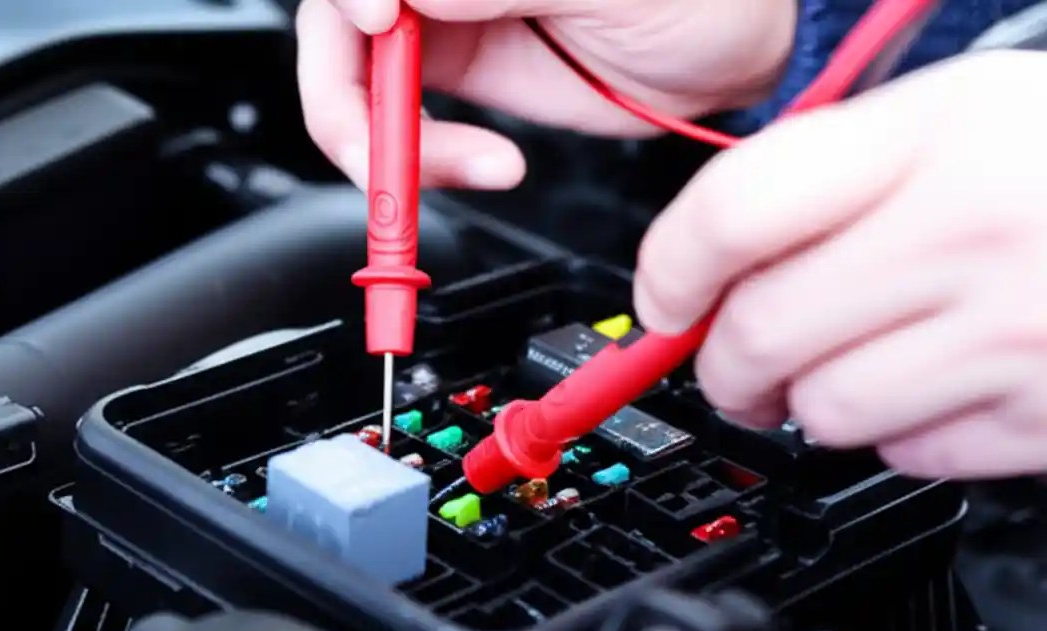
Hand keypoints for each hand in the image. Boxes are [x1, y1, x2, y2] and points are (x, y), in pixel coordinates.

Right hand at [296, 0, 795, 188]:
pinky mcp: (461, 70)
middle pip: (339, 29)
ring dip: (386, 144)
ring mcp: (443, 19)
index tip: (380, 25)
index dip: (352, 0)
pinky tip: (483, 167)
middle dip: (349, 100)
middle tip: (386, 152)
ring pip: (358, 81)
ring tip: (471, 169)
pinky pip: (401, 121)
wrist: (736, 54)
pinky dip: (420, 161)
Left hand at [633, 50, 1046, 478]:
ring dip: (806, 398)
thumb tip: (698, 261)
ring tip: (841, 361)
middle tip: (729, 354)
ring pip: (824, 410)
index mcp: (940, 136)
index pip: (739, 212)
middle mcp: (976, 234)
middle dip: (720, 358)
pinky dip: (894, 432)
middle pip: (760, 331)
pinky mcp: (1045, 418)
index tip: (663, 296)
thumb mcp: (955, 112)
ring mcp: (1017, 336)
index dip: (670, 266)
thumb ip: (822, 174)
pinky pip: (907, 454)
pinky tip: (930, 381)